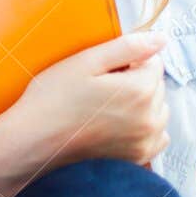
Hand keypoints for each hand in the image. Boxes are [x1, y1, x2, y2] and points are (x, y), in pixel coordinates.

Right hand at [0, 32, 168, 182]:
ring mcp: (145, 141)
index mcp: (139, 89)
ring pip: (159, 111)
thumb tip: (162, 38)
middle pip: (157, 87)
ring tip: (108, 107)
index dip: (128, 61)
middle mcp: (150, 117)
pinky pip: (158, 136)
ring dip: (143, 104)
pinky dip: (145, 128)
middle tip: (100, 88)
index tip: (103, 70)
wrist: (34, 141)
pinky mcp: (138, 157)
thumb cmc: (53, 98)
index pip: (154, 63)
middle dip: (136, 81)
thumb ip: (127, 47)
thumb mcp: (85, 62)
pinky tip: (119, 125)